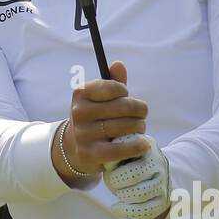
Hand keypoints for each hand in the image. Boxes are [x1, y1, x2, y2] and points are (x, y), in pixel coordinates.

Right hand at [71, 61, 169, 218]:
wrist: (75, 147)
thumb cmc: (95, 117)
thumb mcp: (100, 98)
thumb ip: (112, 82)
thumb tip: (119, 64)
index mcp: (81, 93)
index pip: (113, 87)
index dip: (125, 92)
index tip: (126, 96)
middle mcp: (79, 112)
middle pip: (123, 107)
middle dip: (139, 110)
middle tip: (141, 115)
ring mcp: (83, 134)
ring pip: (125, 127)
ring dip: (139, 127)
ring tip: (140, 128)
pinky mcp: (90, 153)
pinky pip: (119, 149)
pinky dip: (136, 147)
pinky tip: (143, 145)